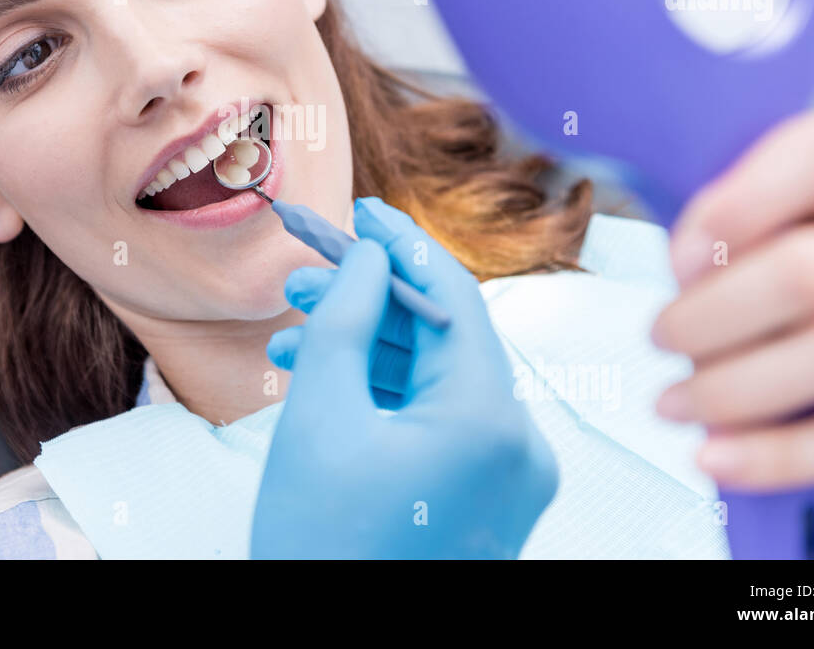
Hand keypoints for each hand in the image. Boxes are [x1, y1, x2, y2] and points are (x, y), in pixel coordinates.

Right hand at [250, 196, 557, 558]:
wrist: (330, 646)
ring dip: (369, 347)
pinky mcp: (490, 497)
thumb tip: (368, 255)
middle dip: (367, 301)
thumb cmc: (320, 545)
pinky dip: (388, 394)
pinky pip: (440, 420)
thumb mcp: (318, 414)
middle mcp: (520, 446)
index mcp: (490, 422)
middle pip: (442, 336)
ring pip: (436, 378)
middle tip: (300, 274)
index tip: (358, 208)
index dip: (400, 243)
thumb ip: (342, 315)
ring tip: (292, 331)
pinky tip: (324, 376)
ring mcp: (510, 477)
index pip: (453, 296)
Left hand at [650, 110, 813, 556]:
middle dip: (713, 313)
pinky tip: (713, 459)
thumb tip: (673, 269)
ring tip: (670, 405)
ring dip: (735, 386)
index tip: (679, 256)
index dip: (745, 198)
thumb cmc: (780, 334)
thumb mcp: (744, 282)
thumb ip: (713, 263)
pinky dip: (779, 454)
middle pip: (809, 267)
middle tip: (657, 338)